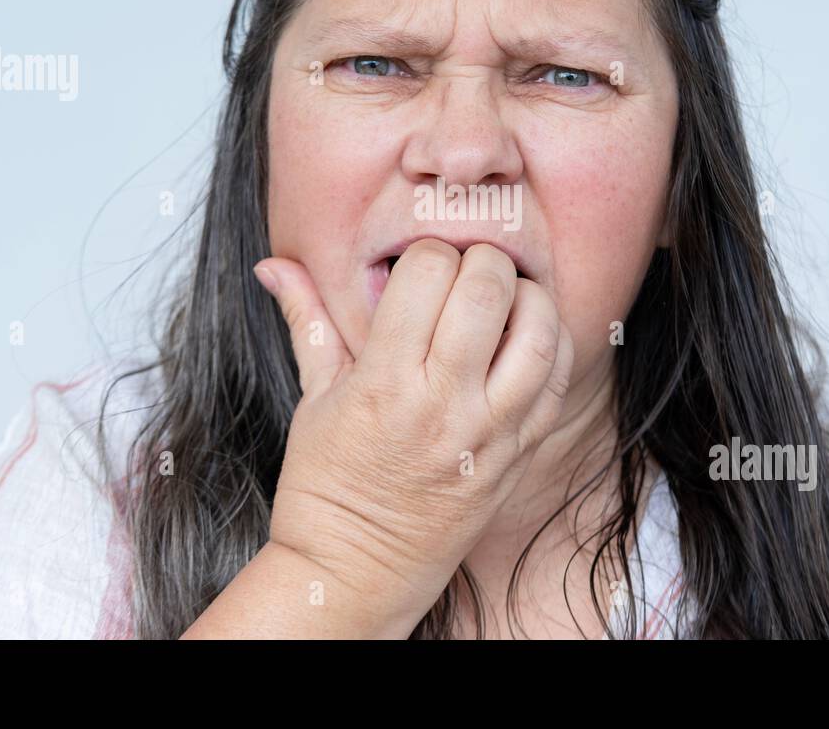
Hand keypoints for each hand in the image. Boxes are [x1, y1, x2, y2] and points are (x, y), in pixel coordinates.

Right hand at [254, 238, 573, 627]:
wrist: (355, 575)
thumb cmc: (326, 487)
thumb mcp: (313, 399)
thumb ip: (304, 319)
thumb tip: (272, 265)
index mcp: (385, 382)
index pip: (428, 272)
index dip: (425, 253)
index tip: (418, 266)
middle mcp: (444, 403)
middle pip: (488, 288)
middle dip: (480, 259)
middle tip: (465, 270)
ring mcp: (490, 432)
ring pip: (539, 330)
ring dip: (526, 297)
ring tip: (503, 298)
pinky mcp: (519, 455)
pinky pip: (557, 381)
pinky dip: (550, 345)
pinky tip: (525, 339)